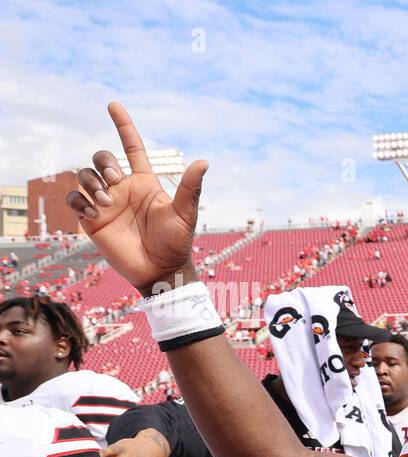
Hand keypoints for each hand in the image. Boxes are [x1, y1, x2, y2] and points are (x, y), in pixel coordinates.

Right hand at [65, 103, 206, 296]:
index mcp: (144, 182)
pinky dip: (78, 200)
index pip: (131, 147)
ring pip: (84, 175)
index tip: (113, 104)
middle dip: (104, 162)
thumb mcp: (184, 213)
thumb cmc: (176, 243)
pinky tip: (92, 211)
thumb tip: (204, 161)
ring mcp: (105, 203)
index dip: (123, 125)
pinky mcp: (91, 219)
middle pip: (102, 158)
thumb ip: (189, 187)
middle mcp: (122, 188)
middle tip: (114, 180)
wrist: (160, 270)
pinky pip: (73, 199)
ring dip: (91, 182)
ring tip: (105, 202)